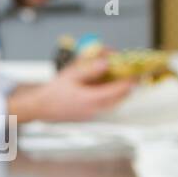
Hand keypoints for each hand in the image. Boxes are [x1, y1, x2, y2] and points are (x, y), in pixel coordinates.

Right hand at [7, 57, 132, 123]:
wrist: (40, 107)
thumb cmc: (52, 92)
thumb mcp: (71, 75)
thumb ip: (90, 68)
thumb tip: (106, 62)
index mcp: (91, 100)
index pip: (119, 90)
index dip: (130, 80)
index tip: (137, 72)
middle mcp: (95, 109)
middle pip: (120, 98)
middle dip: (128, 86)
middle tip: (134, 75)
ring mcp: (92, 113)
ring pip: (114, 102)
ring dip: (120, 91)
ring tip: (122, 79)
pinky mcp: (89, 113)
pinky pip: (106, 104)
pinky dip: (111, 95)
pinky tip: (106, 85)